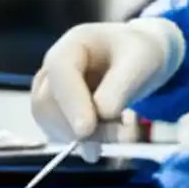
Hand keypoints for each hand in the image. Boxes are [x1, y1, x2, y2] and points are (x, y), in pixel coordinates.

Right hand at [31, 19, 183, 159]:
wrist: (139, 59)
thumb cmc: (140, 53)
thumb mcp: (140, 62)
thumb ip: (118, 88)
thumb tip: (101, 115)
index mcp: (72, 44)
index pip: (60, 72)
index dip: (70, 102)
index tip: (86, 130)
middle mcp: (53, 67)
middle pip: (48, 102)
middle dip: (81, 127)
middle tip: (124, 136)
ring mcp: (50, 91)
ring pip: (51, 123)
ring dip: (86, 139)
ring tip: (124, 134)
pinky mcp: (56, 113)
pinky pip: (61, 134)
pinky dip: (86, 143)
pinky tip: (109, 139)